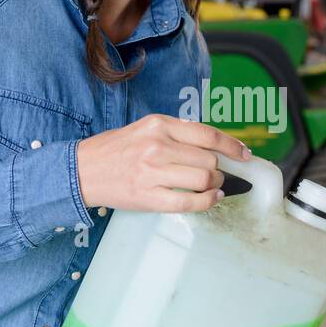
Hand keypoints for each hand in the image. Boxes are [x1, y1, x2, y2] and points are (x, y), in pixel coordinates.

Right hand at [76, 113, 250, 212]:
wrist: (82, 170)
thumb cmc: (115, 150)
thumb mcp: (145, 129)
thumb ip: (176, 133)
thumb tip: (212, 144)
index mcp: (159, 125)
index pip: (208, 134)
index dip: (232, 145)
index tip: (244, 153)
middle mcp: (158, 145)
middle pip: (209, 158)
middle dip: (220, 168)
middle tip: (216, 173)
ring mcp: (153, 171)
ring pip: (204, 178)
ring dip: (214, 184)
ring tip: (210, 185)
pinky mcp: (149, 196)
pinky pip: (189, 201)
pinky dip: (207, 201)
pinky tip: (211, 198)